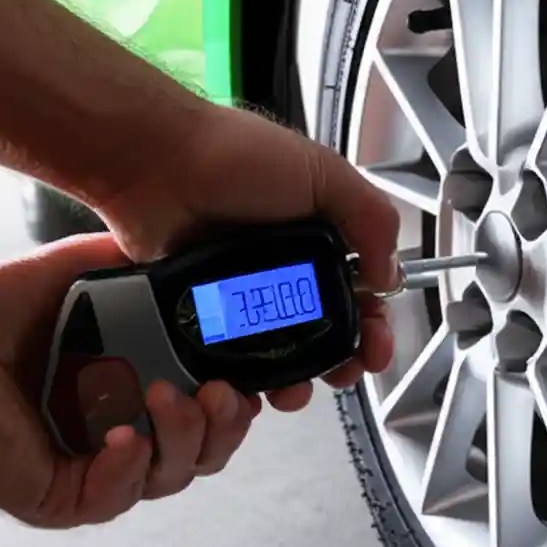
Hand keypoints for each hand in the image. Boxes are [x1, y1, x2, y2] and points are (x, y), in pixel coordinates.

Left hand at [0, 234, 284, 527]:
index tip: (263, 378)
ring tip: (167, 398)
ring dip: (185, 439)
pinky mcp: (59, 495)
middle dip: (227, 425)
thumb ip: (144, 267)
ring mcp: (92, 467)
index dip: (242, 398)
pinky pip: (115, 498)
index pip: (208, 406)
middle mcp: (119, 429)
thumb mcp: (86, 273)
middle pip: (205, 450)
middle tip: (222, 392)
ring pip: (172, 476)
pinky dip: (128, 469)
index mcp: (133, 387)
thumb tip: (200, 251)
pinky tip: (121, 435)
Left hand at [96, 104, 400, 397]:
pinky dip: (243, 378)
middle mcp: (283, 269)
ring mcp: (243, 294)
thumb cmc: (235, 157)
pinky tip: (252, 386)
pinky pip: (229, 358)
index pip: (359, 295)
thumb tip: (389, 274)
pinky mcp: (203, 313)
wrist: (157, 165)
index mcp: (318, 239)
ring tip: (294, 389)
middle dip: (342, 362)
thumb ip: (371, 218)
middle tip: (344, 372)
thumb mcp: (325, 174)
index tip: (376, 346)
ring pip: (279, 355)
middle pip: (324, 334)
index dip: (373, 325)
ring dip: (295, 380)